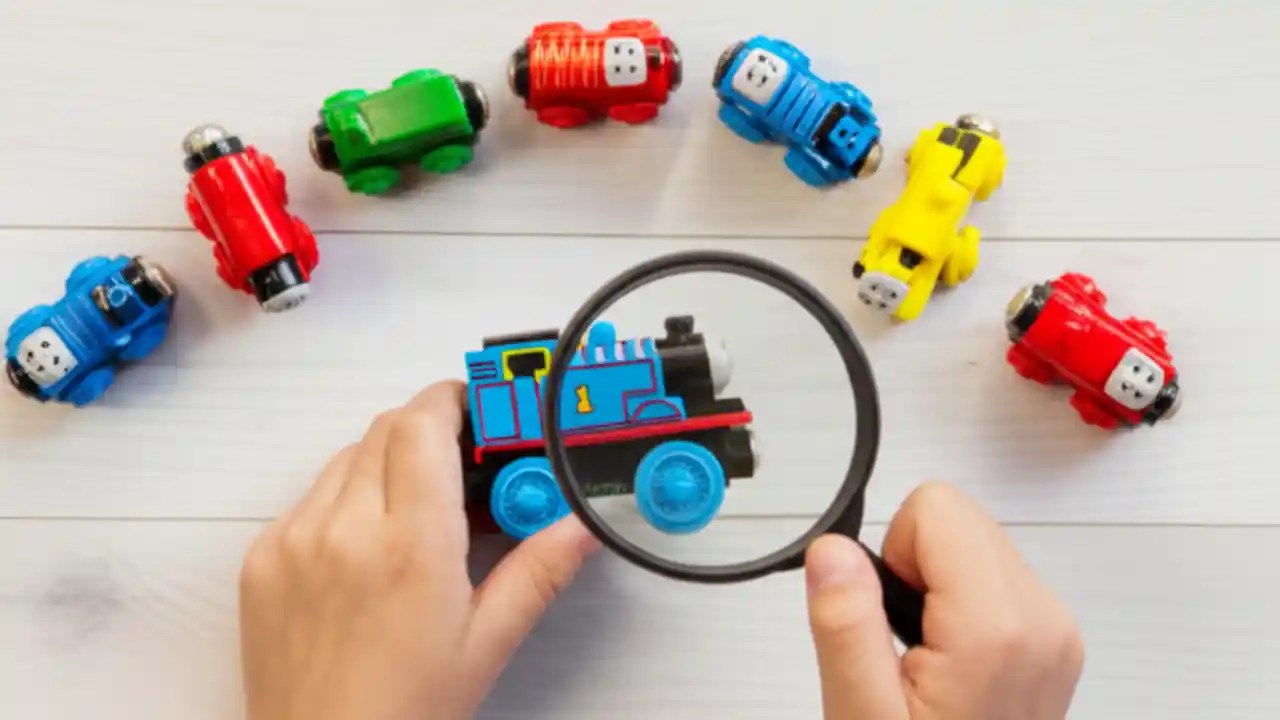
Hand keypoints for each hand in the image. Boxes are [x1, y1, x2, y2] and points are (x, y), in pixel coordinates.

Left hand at [238, 380, 600, 719]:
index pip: (423, 425)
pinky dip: (343, 499)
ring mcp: (294, 541)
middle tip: (461, 461)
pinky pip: (309, 498)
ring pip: (346, 458)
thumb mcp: (487, 643)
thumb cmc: (404, 713)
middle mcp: (344, 530)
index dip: (452, 400)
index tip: (477, 405)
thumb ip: (537, 572)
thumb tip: (582, 525)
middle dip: (427, 429)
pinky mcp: (262, 559)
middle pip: (386, 429)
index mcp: (410, 547)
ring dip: (385, 462)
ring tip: (415, 511)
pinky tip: (367, 546)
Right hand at [804, 483, 1083, 719]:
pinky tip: (950, 660)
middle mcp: (1043, 618)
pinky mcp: (1052, 636)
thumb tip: (831, 550)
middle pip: (958, 517)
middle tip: (904, 641)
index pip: (937, 506)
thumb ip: (845, 624)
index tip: (889, 615)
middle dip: (915, 564)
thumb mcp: (860, 712)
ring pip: (974, 540)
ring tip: (928, 658)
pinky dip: (960, 602)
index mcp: (997, 628)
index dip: (892, 552)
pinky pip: (991, 573)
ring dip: (937, 584)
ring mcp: (1055, 628)